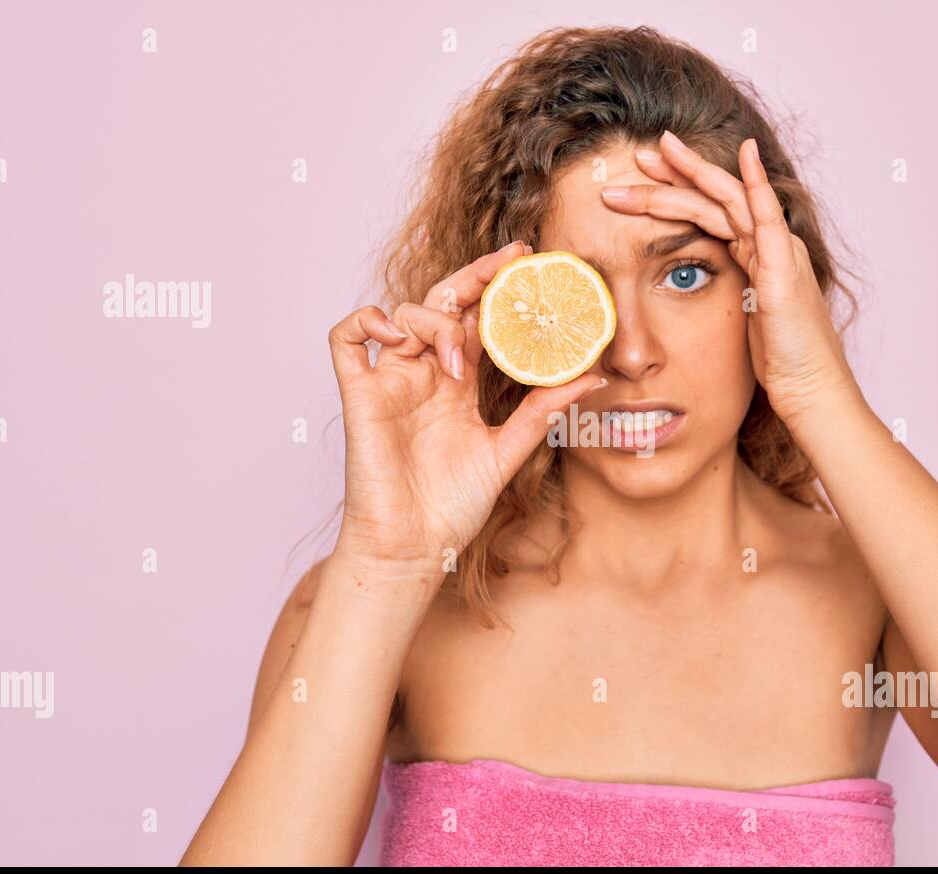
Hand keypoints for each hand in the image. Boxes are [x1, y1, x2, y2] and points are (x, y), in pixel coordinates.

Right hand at [327, 240, 606, 575]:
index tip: (532, 264)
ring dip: (437, 323)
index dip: (499, 289)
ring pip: (403, 314)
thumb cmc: (452, 509)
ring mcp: (390, 382)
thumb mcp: (508, 452)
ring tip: (460, 362)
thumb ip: (543, 411)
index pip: (477, 320)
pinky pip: (345, 338)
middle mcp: (424, 376)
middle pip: (443, 303)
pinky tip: (396, 333)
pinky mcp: (359, 396)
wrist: (413, 548)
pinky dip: (366, 320)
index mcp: (458, 386)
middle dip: (475, 275)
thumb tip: (592, 376)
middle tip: (511, 261)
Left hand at [600, 130, 863, 423]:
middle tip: (638, 155)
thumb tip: (686, 301)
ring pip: (729, 201)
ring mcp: (779, 253)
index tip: (643, 177)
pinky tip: (745, 155)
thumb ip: (724, 302)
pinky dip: (756, 184)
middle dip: (675, 174)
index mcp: (756, 258)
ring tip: (655, 153)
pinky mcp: (784, 269)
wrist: (811, 390)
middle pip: (715, 198)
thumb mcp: (741, 326)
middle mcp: (769, 246)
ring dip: (689, 176)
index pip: (711, 212)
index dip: (677, 191)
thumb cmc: (779, 366)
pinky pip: (768, 218)